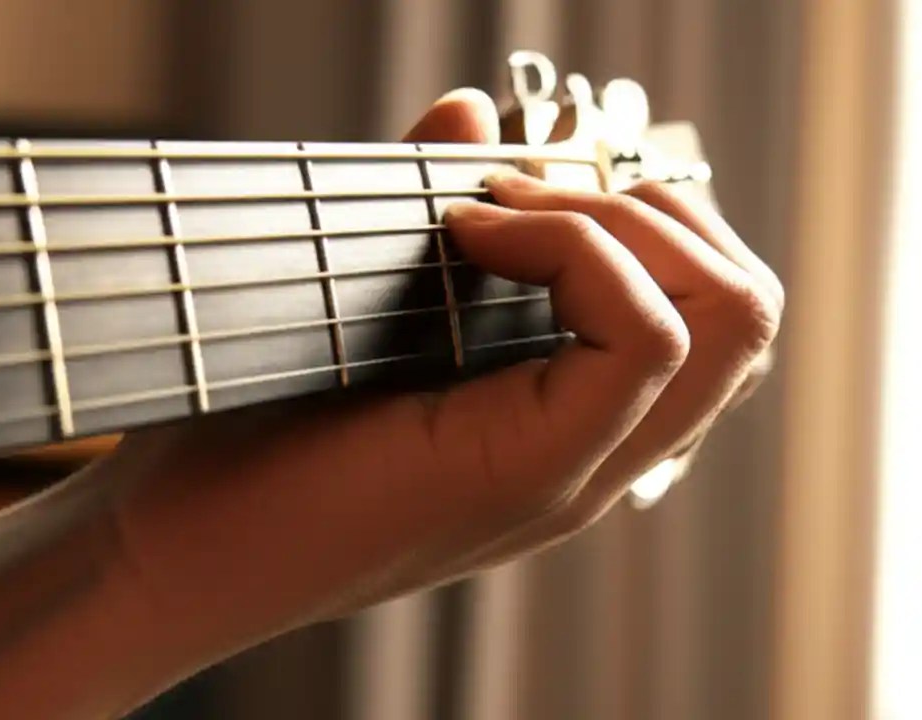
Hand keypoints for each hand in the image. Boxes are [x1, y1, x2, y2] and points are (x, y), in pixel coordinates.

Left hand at [98, 88, 782, 684]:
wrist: (176, 548)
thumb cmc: (255, 436)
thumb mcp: (366, 306)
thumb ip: (434, 214)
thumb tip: (471, 113)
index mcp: (572, 417)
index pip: (713, 308)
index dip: (645, 211)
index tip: (511, 189)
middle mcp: (597, 452)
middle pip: (746, 309)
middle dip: (657, 206)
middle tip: (526, 198)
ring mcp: (575, 471)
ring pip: (729, 320)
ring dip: (624, 222)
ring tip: (501, 215)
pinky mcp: (529, 474)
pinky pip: (639, 338)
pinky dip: (572, 250)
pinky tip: (470, 236)